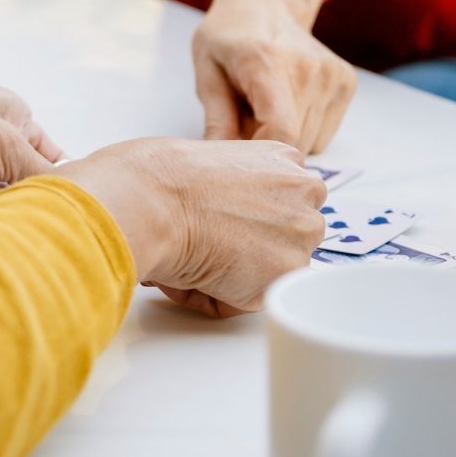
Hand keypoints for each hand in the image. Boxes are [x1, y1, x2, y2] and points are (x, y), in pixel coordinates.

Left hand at [0, 82, 64, 231]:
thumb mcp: (6, 142)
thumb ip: (42, 173)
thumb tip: (73, 194)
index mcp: (8, 117)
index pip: (49, 154)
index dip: (63, 178)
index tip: (81, 204)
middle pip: (27, 186)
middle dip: (36, 203)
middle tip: (58, 227)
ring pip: (4, 210)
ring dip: (11, 221)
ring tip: (31, 236)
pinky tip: (4, 244)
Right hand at [55, 137, 328, 317]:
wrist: (152, 200)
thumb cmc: (161, 176)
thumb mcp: (215, 158)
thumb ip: (240, 187)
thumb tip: (227, 215)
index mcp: (285, 158)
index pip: (282, 201)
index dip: (246, 217)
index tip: (218, 221)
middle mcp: (304, 191)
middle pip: (284, 235)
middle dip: (247, 247)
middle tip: (204, 243)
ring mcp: (301, 232)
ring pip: (270, 268)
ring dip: (236, 275)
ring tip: (196, 259)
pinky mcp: (286, 270)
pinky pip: (253, 299)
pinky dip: (224, 298)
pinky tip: (196, 274)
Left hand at [193, 0, 354, 154]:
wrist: (266, 2)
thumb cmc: (229, 38)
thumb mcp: (206, 70)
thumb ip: (216, 117)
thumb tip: (219, 161)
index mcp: (266, 60)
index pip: (281, 130)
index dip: (260, 154)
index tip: (239, 150)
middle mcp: (308, 67)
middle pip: (294, 142)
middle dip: (266, 144)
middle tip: (245, 121)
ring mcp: (332, 74)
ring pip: (310, 143)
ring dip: (285, 138)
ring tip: (264, 108)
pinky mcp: (346, 82)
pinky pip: (323, 135)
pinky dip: (303, 130)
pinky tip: (287, 103)